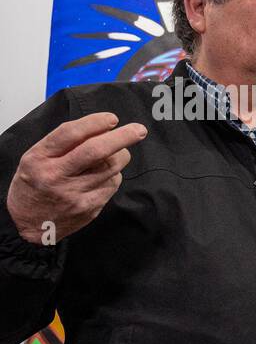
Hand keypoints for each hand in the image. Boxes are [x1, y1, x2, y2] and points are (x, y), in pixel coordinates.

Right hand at [6, 113, 146, 243]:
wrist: (29, 224)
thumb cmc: (33, 185)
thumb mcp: (35, 158)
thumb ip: (62, 144)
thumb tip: (99, 129)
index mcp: (39, 159)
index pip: (70, 135)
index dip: (94, 123)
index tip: (111, 118)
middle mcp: (57, 176)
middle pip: (96, 151)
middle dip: (122, 137)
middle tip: (139, 130)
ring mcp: (75, 194)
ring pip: (111, 168)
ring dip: (120, 154)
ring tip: (117, 150)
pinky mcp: (90, 207)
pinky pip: (112, 184)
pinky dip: (113, 174)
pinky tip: (105, 174)